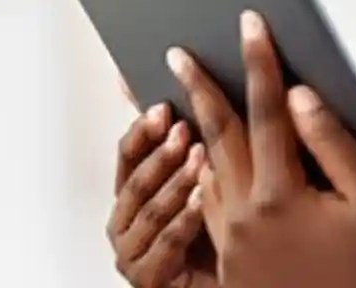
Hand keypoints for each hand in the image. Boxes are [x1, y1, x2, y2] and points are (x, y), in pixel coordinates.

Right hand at [107, 102, 218, 287]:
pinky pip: (164, 246)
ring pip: (148, 211)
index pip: (128, 155)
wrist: (228, 281)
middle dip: (159, 152)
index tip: (163, 107)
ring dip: (173, 181)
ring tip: (199, 156)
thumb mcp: (208, 177)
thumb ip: (197, 139)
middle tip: (183, 129)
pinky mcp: (148, 279)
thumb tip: (197, 86)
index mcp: (136, 193)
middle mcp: (127, 221)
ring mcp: (133, 252)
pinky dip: (183, 220)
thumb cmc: (217, 233)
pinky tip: (203, 200)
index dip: (142, 131)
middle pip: (134, 180)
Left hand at [167, 10, 355, 287]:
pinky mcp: (234, 269)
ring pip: (206, 176)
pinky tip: (204, 170)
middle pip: (218, 138)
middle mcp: (243, 219)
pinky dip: (202, 178)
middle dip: (199, 91)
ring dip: (192, 134)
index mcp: (280, 196)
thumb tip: (299, 98)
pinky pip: (207, 210)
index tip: (250, 26)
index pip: (265, 112)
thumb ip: (333, 145)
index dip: (259, 62)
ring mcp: (233, 247)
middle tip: (179, 56)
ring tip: (180, 105)